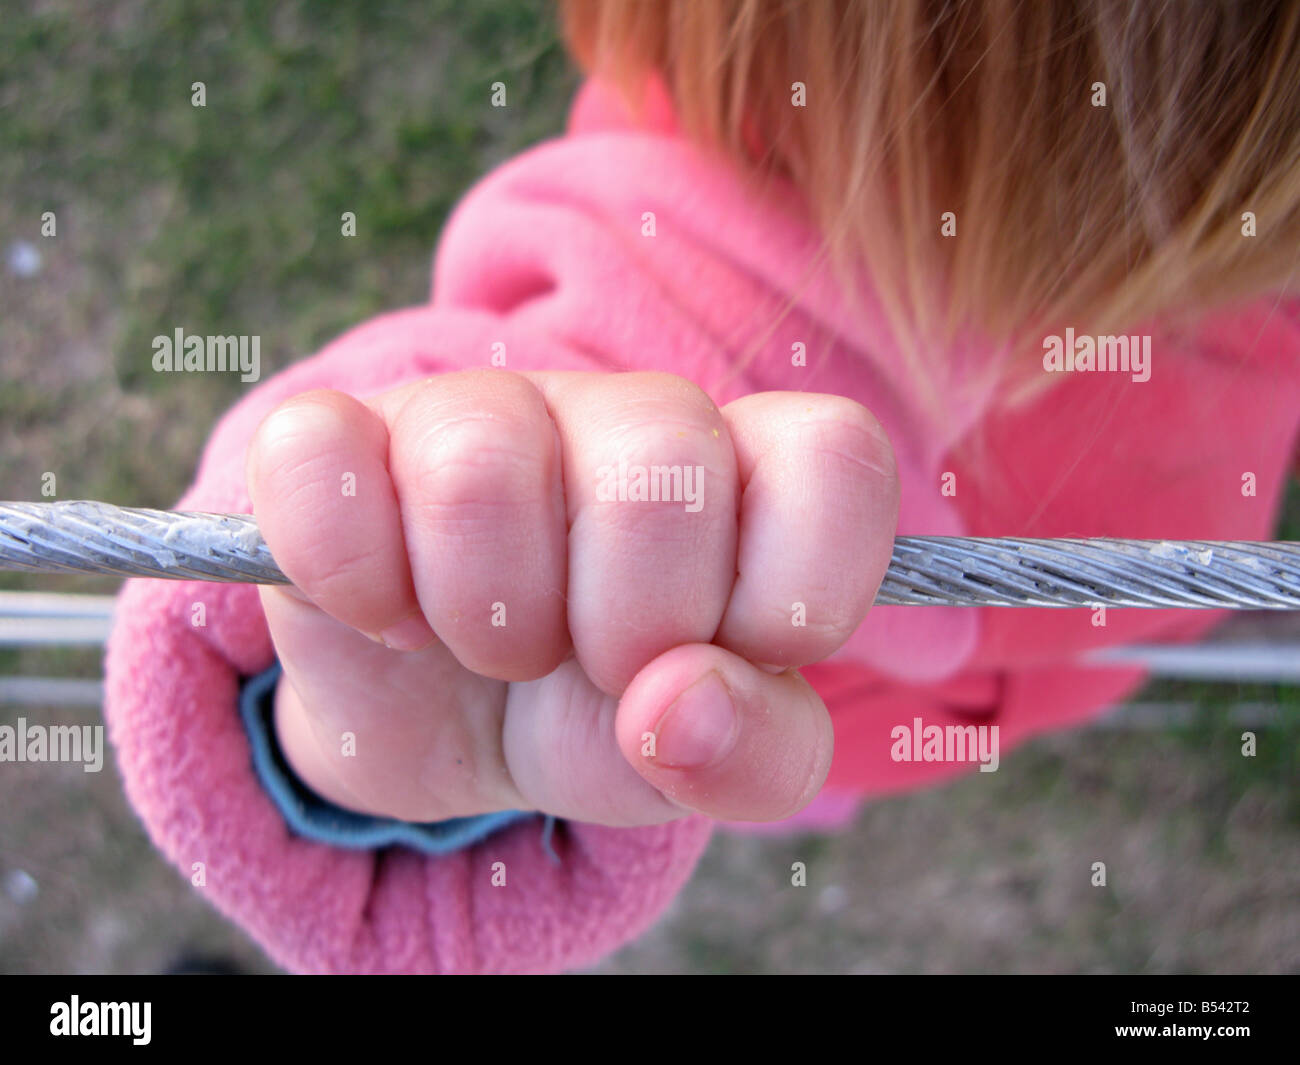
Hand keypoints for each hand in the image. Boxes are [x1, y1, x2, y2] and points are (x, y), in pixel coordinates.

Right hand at [245, 370, 897, 825]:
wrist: (453, 723)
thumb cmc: (602, 714)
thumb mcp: (708, 762)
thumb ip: (757, 751)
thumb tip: (677, 704)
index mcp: (746, 473)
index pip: (835, 460)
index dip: (796, 591)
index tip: (735, 656)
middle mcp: (620, 414)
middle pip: (664, 469)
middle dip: (628, 628)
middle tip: (592, 663)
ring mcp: (475, 410)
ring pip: (484, 470)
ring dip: (490, 620)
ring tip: (493, 646)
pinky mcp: (337, 437)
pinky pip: (319, 459)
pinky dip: (352, 574)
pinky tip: (385, 613)